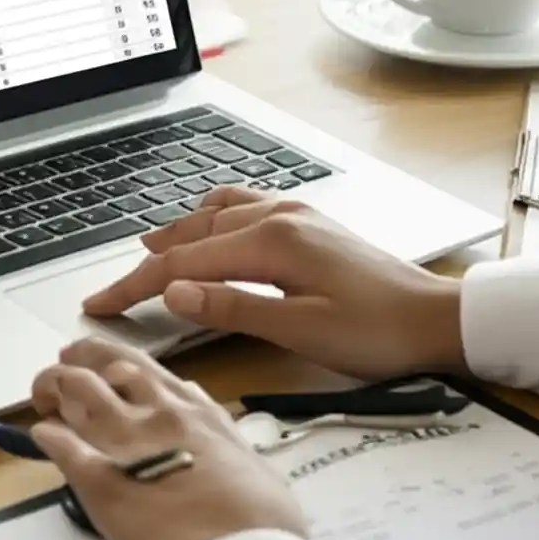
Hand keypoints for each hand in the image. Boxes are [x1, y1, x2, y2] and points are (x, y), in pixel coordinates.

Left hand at [31, 338, 306, 539]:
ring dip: (53, 386)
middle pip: (102, 365)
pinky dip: (44, 436)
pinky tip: (41, 436)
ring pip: (74, 389)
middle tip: (62, 369)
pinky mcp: (97, 480)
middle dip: (77, 360)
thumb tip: (211, 422)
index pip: (140, 365)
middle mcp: (155, 414)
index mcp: (193, 410)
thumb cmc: (257, 521)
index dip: (111, 359)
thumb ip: (223, 435)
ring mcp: (124, 442)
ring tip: (44, 396)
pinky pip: (59, 444)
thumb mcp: (251, 463)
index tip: (100, 362)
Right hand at [82, 187, 465, 380]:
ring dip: (178, 233)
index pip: (183, 264)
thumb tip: (176, 291)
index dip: (135, 286)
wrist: (438, 319)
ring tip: (147, 250)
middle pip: (192, 235)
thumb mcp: (300, 330)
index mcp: (272, 242)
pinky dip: (211, 218)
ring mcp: (294, 214)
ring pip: (215, 215)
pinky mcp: (307, 223)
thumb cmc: (378, 331)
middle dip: (147, 263)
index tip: (100, 303)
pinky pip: (242, 208)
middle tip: (113, 289)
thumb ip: (233, 307)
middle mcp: (278, 217)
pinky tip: (209, 226)